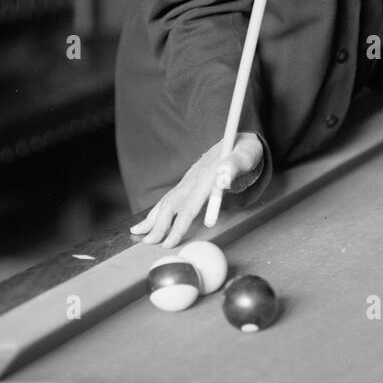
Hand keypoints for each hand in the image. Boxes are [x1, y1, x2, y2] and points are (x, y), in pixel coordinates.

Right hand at [129, 132, 264, 246]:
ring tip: (136, 231)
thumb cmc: (245, 151)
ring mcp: (189, 179)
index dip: (178, 225)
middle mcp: (193, 178)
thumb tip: (223, 178)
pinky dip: (157, 211)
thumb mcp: (245, 156)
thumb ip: (234, 165)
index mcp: (206, 176)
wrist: (239, 139)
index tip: (168, 242)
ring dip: (151, 218)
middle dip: (157, 224)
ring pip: (166, 201)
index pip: (188, 206)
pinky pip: (170, 199)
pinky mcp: (189, 181)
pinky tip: (150, 219)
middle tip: (147, 243)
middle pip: (170, 204)